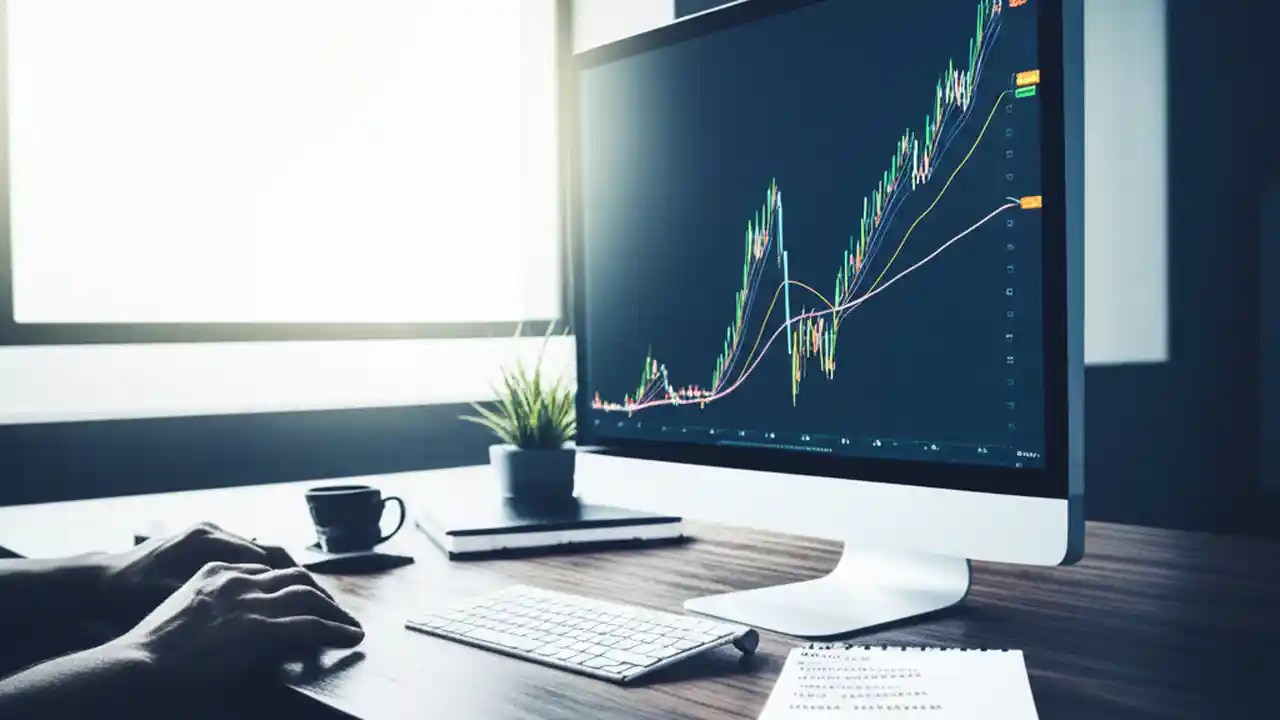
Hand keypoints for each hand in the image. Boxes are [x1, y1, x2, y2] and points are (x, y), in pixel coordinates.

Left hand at [101, 522, 297, 619]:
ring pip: (264, 554)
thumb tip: (256, 603)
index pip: (265, 558)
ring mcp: (214, 534)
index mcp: (207, 538)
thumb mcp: (170, 595)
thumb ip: (212, 594)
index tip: (315, 604)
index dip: (294, 582)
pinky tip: (282, 594)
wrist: (104, 579)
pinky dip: (269, 574)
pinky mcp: (211, 544)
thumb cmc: (132, 591)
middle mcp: (215, 530)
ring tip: (313, 600)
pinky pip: (249, 557)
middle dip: (302, 578)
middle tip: (326, 602)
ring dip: (288, 577)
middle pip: (272, 551)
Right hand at [111, 561, 363, 683]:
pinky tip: (350, 635)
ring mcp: (252, 603)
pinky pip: (312, 624)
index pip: (267, 567)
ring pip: (310, 596)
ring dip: (335, 610)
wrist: (135, 666)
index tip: (304, 595)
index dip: (291, 582)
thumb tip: (223, 626)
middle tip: (334, 608)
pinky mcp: (262, 629)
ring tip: (349, 623)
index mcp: (216, 570)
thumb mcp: (181, 612)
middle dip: (319, 591)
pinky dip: (337, 629)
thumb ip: (208, 608)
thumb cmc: (146, 650)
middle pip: (295, 575)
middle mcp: (238, 579)